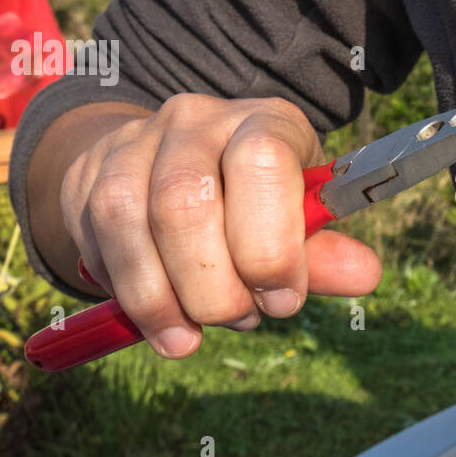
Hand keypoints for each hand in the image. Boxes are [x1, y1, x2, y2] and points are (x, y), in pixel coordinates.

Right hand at [52, 94, 380, 358]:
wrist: (171, 164)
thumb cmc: (253, 200)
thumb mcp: (296, 218)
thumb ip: (323, 252)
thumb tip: (365, 276)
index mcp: (264, 121)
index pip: (262, 162)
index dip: (269, 244)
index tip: (282, 299)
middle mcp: (197, 121)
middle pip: (185, 202)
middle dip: (213, 287)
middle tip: (240, 318)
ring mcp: (136, 143)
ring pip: (129, 221)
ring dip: (163, 300)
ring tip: (193, 335)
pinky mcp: (90, 175)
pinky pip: (98, 241)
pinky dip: (130, 296)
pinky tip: (160, 321)